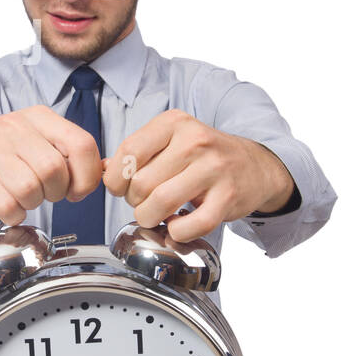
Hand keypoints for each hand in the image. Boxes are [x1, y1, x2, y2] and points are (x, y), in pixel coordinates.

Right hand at [0, 106, 101, 226]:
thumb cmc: (0, 152)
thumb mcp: (36, 139)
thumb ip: (68, 152)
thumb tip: (105, 172)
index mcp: (39, 117)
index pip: (82, 144)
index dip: (87, 175)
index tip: (77, 190)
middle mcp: (15, 127)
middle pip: (55, 170)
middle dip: (57, 192)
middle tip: (46, 193)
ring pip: (31, 188)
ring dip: (34, 203)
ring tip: (25, 196)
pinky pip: (8, 204)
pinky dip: (14, 214)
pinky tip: (10, 206)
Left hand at [102, 109, 294, 242]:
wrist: (255, 167)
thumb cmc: (205, 157)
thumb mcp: (172, 140)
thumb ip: (136, 153)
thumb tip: (99, 171)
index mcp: (175, 123)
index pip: (127, 154)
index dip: (117, 180)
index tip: (125, 188)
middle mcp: (195, 141)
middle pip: (140, 184)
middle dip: (135, 202)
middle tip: (147, 203)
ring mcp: (214, 169)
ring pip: (159, 204)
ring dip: (151, 218)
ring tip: (159, 216)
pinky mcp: (228, 198)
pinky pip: (189, 225)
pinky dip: (177, 232)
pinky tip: (180, 224)